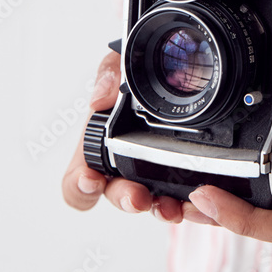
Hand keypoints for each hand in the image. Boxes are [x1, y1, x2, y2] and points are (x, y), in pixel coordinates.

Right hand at [61, 50, 185, 222]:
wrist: (179, 69)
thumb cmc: (140, 74)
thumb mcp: (122, 63)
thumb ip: (109, 72)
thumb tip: (100, 98)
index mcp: (101, 143)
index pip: (78, 178)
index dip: (80, 186)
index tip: (90, 179)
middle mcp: (122, 164)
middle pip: (116, 195)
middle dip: (125, 199)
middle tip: (137, 196)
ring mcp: (150, 172)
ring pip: (149, 203)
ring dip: (157, 209)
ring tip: (170, 207)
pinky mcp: (177, 175)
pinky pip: (179, 198)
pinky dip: (184, 203)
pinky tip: (193, 200)